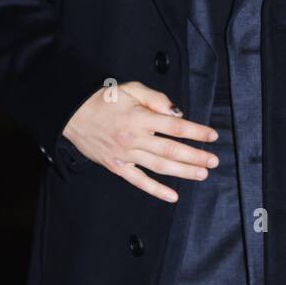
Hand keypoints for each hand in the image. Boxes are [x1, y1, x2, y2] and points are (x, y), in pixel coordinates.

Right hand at [61, 80, 218, 202]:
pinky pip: (139, 181)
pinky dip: (156, 190)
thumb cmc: (103, 100)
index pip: (175, 126)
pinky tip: (172, 195)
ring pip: (159, 166)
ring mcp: (125, 155)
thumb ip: (156, 98)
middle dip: (196, 155)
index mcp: (139, 117)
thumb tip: (177, 112)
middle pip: (171, 149)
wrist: (72, 114)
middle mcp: (134, 138)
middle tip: (213, 160)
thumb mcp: (130, 89)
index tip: (212, 135)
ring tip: (202, 174)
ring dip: (183, 171)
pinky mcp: (117, 167)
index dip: (196, 131)